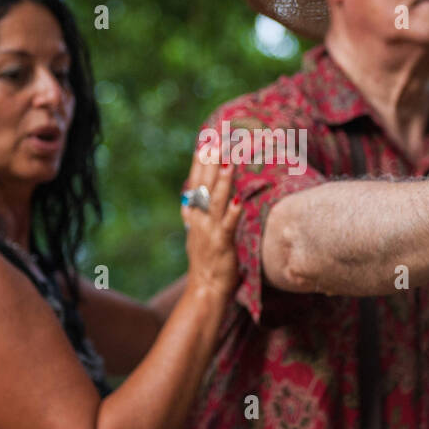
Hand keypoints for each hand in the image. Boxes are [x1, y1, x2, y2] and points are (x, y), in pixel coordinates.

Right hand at [180, 146, 241, 299]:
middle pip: (204, 186)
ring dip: (222, 182)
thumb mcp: (193, 231)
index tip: (205, 141)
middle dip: (210, 163)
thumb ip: (192, 211)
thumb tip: (189, 195)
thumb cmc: (204, 258)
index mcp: (193, 214)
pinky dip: (232, 213)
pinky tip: (238, 200)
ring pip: (216, 202)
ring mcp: (210, 231)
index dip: (200, 162)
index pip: (196, 182)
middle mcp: (199, 219)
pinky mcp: (222, 244)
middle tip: (215, 141)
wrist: (205, 287)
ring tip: (228, 162)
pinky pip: (228, 226)